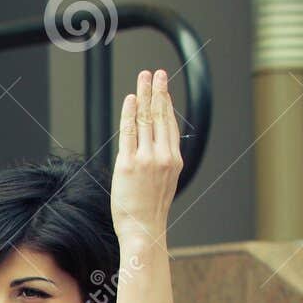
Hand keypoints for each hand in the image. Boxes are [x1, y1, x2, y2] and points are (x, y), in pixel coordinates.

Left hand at [111, 68, 181, 243]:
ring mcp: (147, 159)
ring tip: (143, 78)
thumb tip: (151, 148)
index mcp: (174, 160)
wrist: (143, 229)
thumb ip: (159, 162)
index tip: (163, 88)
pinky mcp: (129, 164)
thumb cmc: (149, 211)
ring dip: (144, 95)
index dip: (166, 103)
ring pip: (146, 119)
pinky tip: (131, 99)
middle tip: (156, 73)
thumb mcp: (162, 183)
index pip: (170, 124)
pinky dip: (130, 113)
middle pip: (160, 116)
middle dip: (158, 91)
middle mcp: (163, 156)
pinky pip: (129, 132)